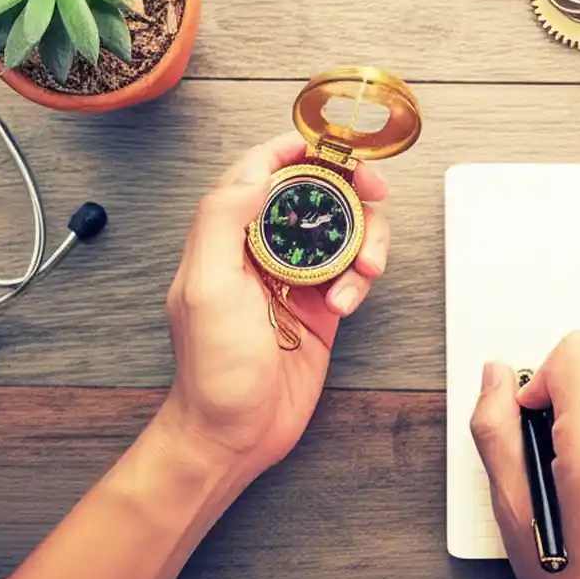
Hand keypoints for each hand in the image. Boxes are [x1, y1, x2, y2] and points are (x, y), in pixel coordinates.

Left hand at [158, 133, 389, 480]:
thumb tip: (255, 172)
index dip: (295, 150)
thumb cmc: (211, 370)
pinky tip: (347, 304)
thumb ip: (222, 221)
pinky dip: (360, 282)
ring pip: (343, 231)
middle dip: (350, 188)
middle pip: (314, 194)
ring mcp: (295, 277)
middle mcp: (262, 250)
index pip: (259, 172)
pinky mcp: (322, 307)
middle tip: (374, 192)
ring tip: (365, 270)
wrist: (233, 434)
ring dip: (365, 241)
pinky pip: (353, 274)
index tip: (331, 144)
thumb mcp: (205, 288)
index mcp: (227, 237)